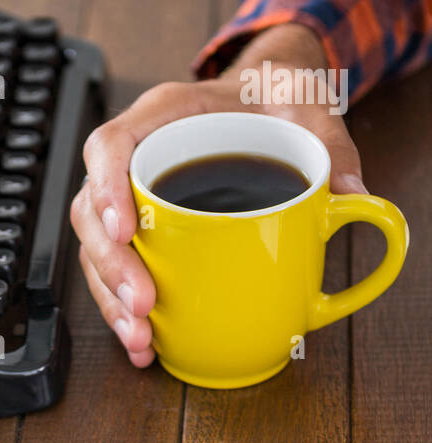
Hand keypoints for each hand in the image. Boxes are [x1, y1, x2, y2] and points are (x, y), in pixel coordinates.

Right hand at [71, 24, 367, 366]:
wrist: (268, 100)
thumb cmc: (272, 96)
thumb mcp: (309, 105)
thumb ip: (332, 142)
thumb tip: (351, 194)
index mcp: (165, 115)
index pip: (110, 145)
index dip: (106, 187)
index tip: (124, 229)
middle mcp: (137, 157)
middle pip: (91, 211)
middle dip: (112, 266)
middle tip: (142, 304)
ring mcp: (132, 198)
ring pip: (97, 250)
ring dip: (112, 300)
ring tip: (140, 337)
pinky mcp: (141, 233)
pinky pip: (117, 272)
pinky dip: (125, 312)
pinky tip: (144, 345)